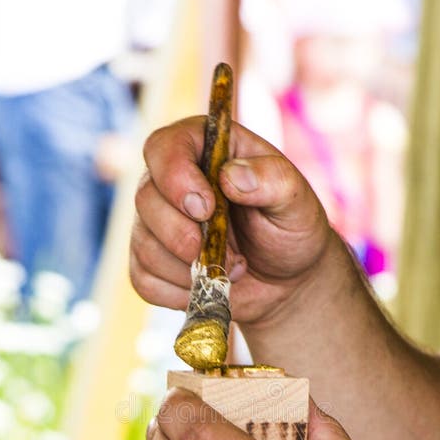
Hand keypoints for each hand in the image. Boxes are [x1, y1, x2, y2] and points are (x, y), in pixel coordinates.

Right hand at [130, 117, 344, 326]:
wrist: (286, 281)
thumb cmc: (290, 230)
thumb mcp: (295, 200)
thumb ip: (272, 179)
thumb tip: (232, 176)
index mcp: (203, 149)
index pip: (163, 147)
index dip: (176, 178)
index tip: (205, 209)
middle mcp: (171, 182)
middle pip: (146, 198)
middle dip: (184, 236)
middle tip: (229, 254)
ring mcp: (156, 224)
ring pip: (144, 245)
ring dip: (189, 269)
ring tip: (230, 269)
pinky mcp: (151, 263)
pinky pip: (145, 281)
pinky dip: (179, 293)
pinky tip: (208, 287)